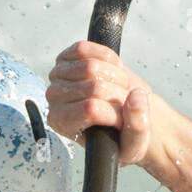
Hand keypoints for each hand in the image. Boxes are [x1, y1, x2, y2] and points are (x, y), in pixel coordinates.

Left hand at [46, 40, 157, 167]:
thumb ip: (138, 126)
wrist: (121, 112)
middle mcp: (54, 99)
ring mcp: (58, 74)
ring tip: (120, 88)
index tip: (122, 121)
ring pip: (91, 66)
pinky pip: (85, 48)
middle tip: (124, 102)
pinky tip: (114, 69)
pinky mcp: (66, 55)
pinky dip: (108, 57)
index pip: (90, 109)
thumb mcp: (135, 143)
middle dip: (119, 93)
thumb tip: (135, 97)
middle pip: (93, 87)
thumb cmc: (122, 134)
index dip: (115, 112)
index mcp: (62, 124)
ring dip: (116, 76)